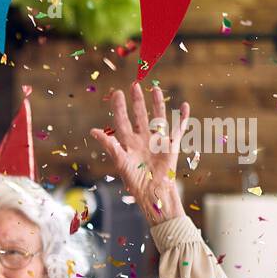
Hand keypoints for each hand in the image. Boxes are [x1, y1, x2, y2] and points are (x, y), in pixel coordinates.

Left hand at [89, 82, 188, 223]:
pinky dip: (182, 118)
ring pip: (158, 118)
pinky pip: (178, 129)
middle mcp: (142, 140)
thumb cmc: (135, 180)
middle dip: (137, 101)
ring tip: (156, 90)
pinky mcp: (171, 146)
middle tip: (135, 85)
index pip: (122, 121)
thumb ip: (109, 144)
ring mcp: (157, 142)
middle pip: (140, 116)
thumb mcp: (120, 161)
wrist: (153, 192)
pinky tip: (184, 106)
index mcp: (128, 143)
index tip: (118, 93)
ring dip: (157, 104)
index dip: (120, 108)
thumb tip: (93, 131)